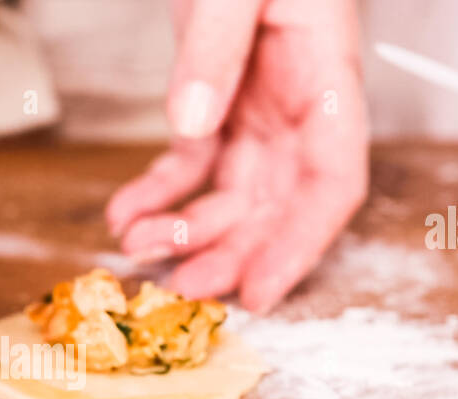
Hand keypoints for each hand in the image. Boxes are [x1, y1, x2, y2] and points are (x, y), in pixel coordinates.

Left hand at [105, 0, 368, 311]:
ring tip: (139, 247)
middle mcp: (298, 103)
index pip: (332, 182)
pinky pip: (194, 160)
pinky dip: (160, 190)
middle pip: (278, 203)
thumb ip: (215, 49)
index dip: (301, 246)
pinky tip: (125, 211)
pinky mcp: (218, 94)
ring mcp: (260, 103)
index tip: (262, 291)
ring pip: (233, 191)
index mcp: (325, 77)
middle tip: (183, 287)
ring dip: (189, 228)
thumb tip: (190, 127)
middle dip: (232, 252)